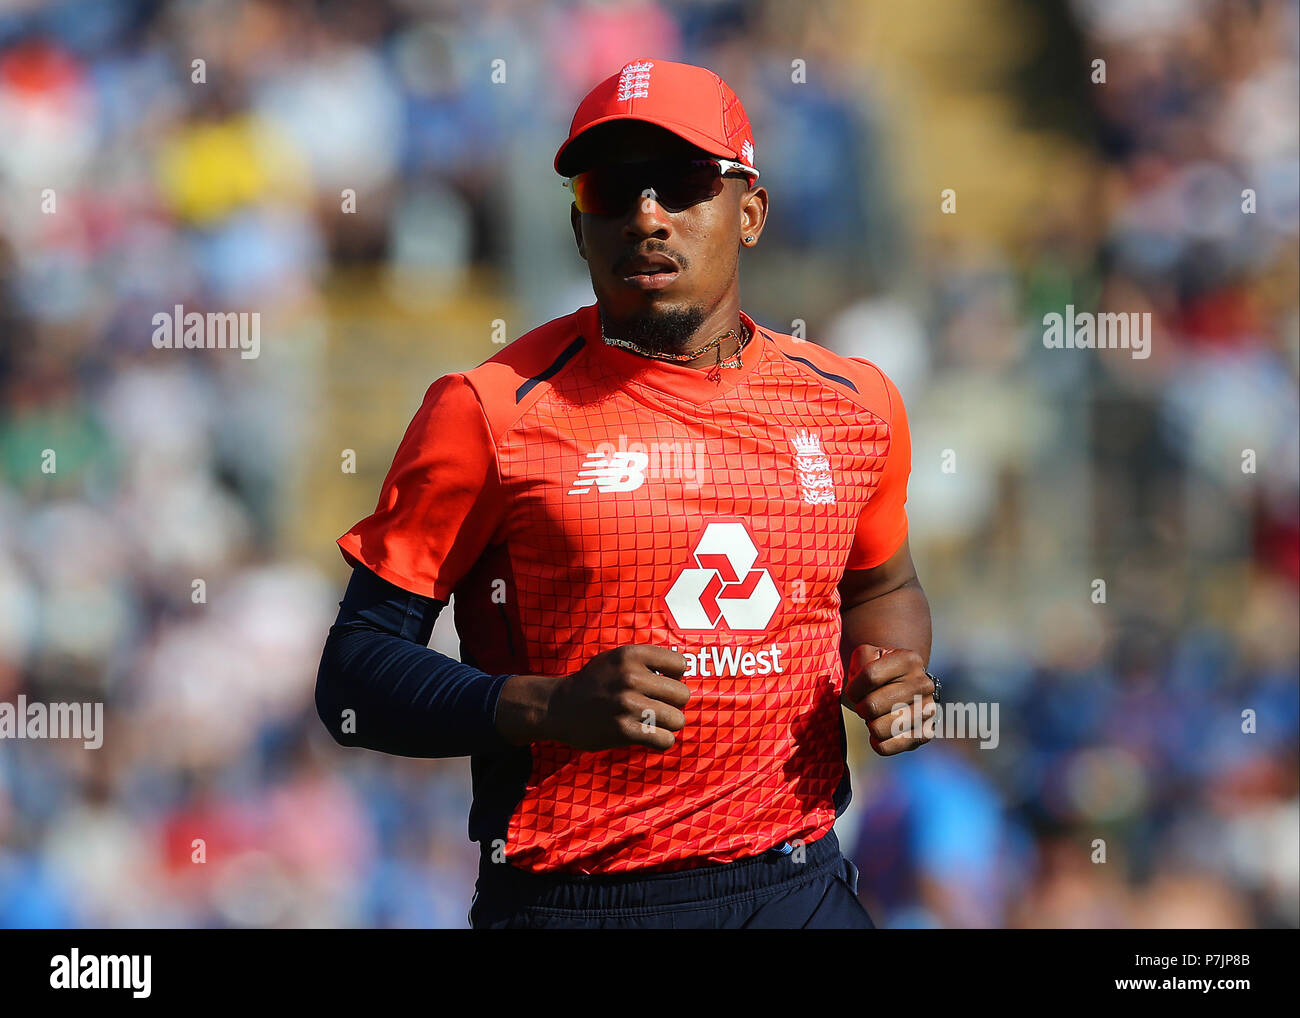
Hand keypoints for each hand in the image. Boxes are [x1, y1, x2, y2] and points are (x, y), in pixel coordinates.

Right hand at [496, 645, 689, 751]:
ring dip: (668, 724)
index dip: (674, 676)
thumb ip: (647, 661)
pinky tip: (649, 735)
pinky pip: (664, 739)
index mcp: (630, 655)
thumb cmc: (595, 682)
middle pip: (683, 694)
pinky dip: (661, 740)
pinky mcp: (623, 730)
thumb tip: (683, 674)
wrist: (559, 707)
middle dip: (674, 703)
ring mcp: (627, 705)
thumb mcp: (617, 659)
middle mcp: (630, 677)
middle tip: (658, 706)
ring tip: (653, 722)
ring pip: (677, 719)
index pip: (680, 664)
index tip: (660, 683)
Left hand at [841, 643, 935, 755]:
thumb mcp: (867, 655)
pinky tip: (880, 733)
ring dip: (870, 724)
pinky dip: (877, 742)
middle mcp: (923, 685)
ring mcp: (927, 711)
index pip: (870, 676)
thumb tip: (857, 690)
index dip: (853, 687)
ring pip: (877, 728)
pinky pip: (887, 747)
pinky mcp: (924, 734)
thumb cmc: (880, 672)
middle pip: (872, 705)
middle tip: (866, 705)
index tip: (854, 691)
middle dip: (861, 707)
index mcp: (909, 660)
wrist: (904, 686)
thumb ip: (859, 662)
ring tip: (876, 716)